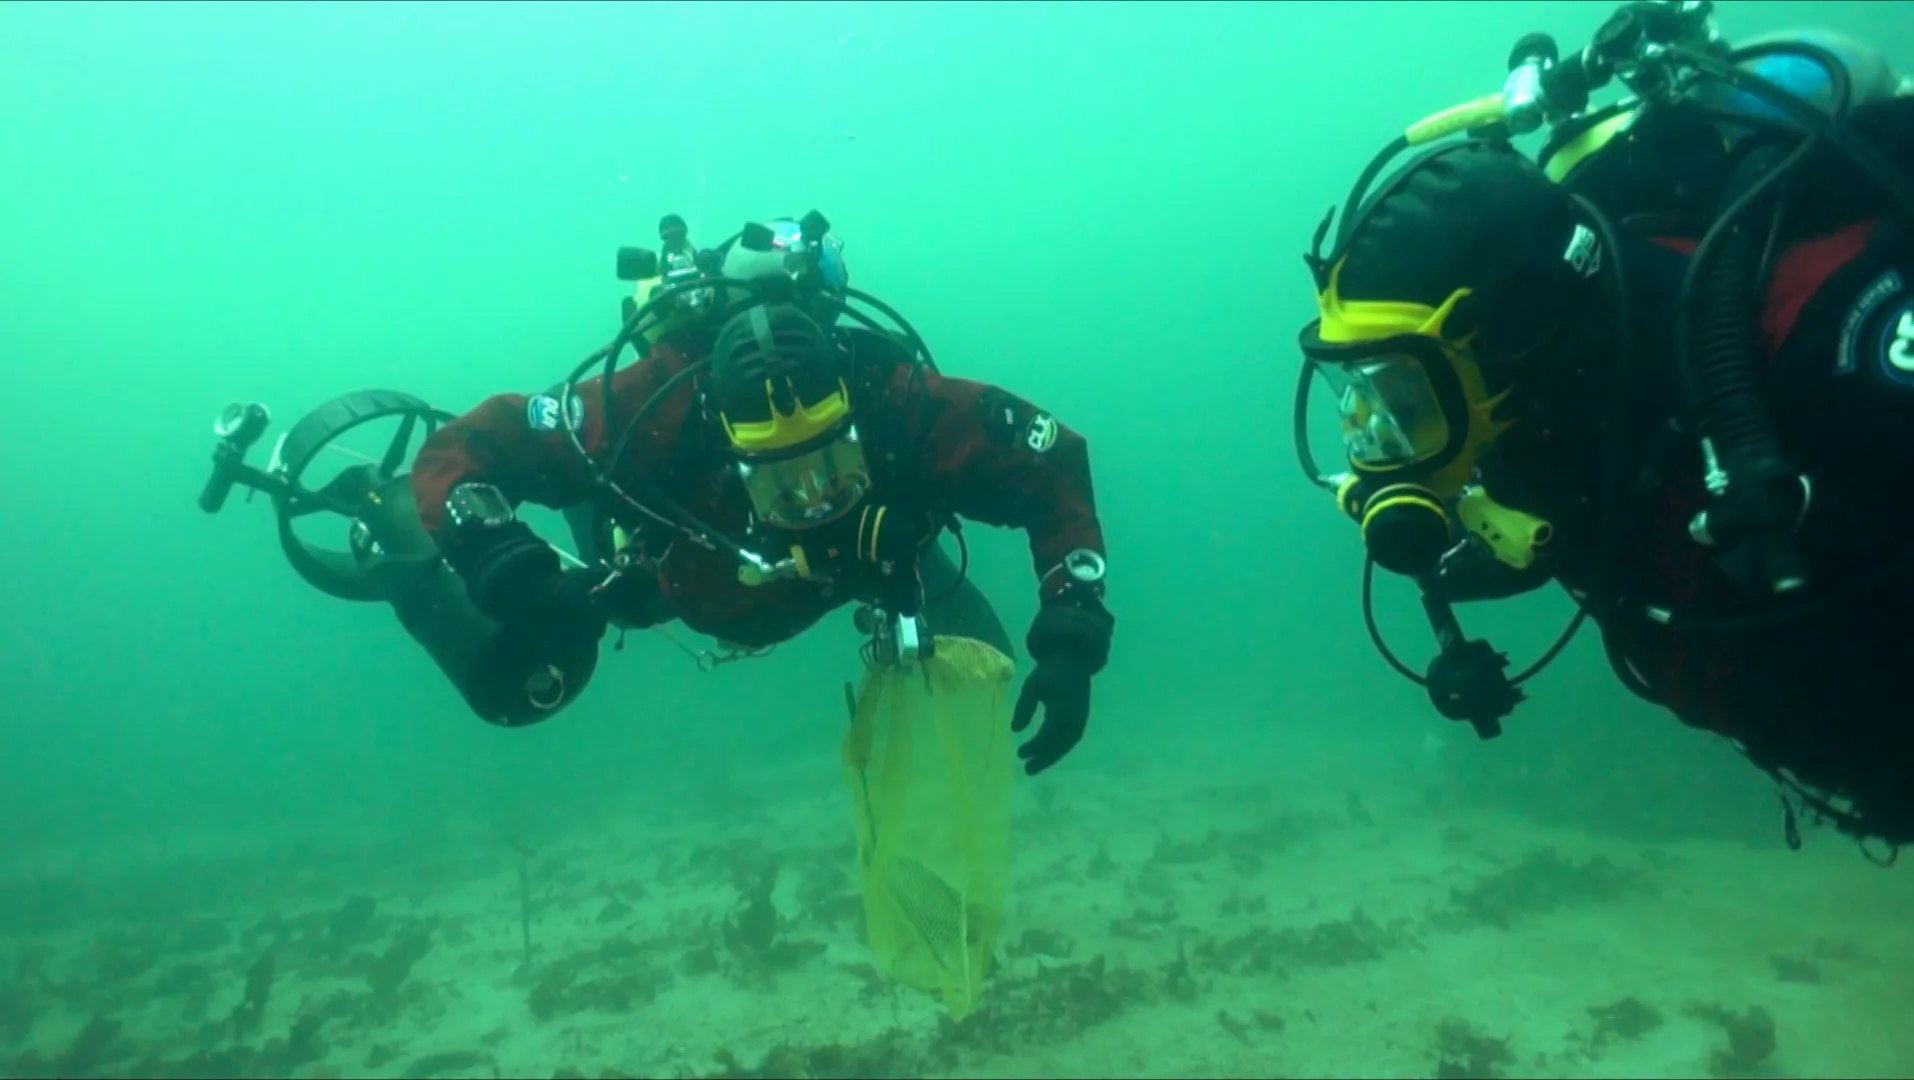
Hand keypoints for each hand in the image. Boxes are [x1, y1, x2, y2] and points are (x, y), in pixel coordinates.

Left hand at [1012, 656, 1092, 775]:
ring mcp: (1081, 719)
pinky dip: (1060, 749)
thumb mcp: (1031, 687)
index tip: (1020, 754)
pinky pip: (1071, 739)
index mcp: (1061, 709)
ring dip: (1052, 757)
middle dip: (1043, 759)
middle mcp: (1074, 718)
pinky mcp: (1082, 719)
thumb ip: (1023, 708)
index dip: (1034, 747)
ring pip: (1066, 745)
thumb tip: (1015, 730)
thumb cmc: (1049, 672)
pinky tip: (1048, 754)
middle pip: (1058, 745)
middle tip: (1027, 770)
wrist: (1074, 660)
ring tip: (1036, 765)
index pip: (1047, 735)